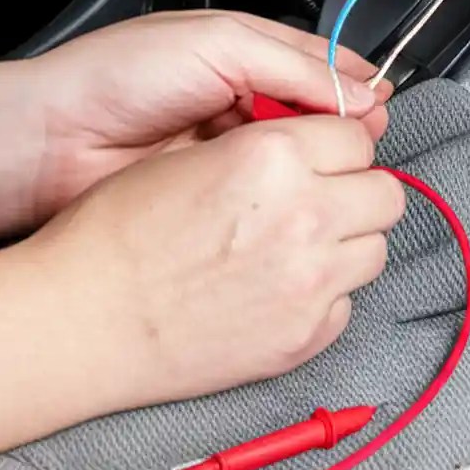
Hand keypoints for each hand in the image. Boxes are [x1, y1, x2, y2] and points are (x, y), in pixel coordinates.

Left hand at [23, 11, 391, 222]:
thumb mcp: (217, 46)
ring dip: (310, 169)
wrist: (49, 143)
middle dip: (339, 132)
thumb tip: (358, 94)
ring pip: (293, 162)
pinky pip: (264, 197)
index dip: (355, 88)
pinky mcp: (214, 196)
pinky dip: (280, 199)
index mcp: (244, 51)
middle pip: (315, 118)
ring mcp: (227, 151)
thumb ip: (292, 66)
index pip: (321, 66)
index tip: (379, 111)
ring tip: (326, 177)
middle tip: (360, 149)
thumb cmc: (115, 78)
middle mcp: (240, 99)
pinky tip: (290, 203)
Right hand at [24, 114, 405, 404]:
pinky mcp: (307, 334)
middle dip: (358, 193)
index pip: (356, 136)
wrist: (83, 318)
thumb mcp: (189, 157)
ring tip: (296, 250)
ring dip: (347, 245)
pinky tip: (277, 291)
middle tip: (323, 202)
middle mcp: (305, 214)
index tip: (326, 157)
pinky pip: (346, 303)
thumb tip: (309, 142)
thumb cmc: (115, 236)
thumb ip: (264, 146)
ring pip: (375, 250)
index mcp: (274, 156)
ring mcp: (312, 281)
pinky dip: (323, 296)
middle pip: (386, 194)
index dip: (339, 146)